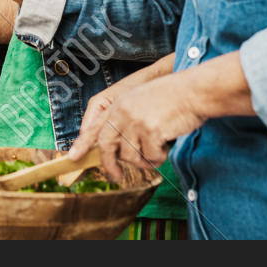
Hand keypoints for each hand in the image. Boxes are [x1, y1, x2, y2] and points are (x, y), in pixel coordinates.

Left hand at [69, 72, 204, 183]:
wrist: (192, 91)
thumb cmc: (172, 98)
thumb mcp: (140, 101)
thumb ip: (125, 118)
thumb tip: (117, 146)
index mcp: (118, 104)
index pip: (95, 127)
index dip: (83, 143)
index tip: (73, 156)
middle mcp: (122, 112)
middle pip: (107, 146)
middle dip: (110, 165)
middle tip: (116, 176)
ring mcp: (135, 122)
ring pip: (131, 155)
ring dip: (145, 159)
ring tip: (158, 148)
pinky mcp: (150, 131)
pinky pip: (151, 157)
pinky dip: (160, 156)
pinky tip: (167, 143)